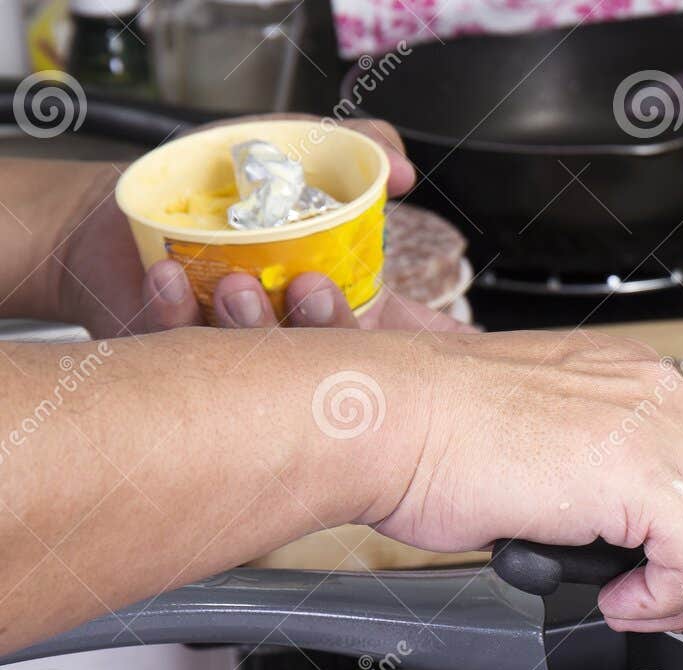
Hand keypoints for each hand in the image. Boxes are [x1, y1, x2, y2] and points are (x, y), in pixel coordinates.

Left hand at [53, 119, 470, 336]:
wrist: (126, 203)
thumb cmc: (216, 182)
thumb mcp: (294, 147)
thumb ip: (359, 149)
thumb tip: (400, 171)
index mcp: (337, 303)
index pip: (386, 342)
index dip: (407, 342)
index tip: (408, 319)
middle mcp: (292, 337)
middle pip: (330, 360)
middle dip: (324, 327)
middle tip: (308, 286)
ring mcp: (236, 353)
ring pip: (258, 363)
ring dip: (251, 325)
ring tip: (235, 283)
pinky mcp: (174, 357)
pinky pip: (179, 345)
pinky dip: (175, 311)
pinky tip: (170, 277)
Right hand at [370, 330, 682, 630]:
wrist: (380, 421)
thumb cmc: (435, 442)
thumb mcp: (554, 458)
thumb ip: (628, 492)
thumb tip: (668, 546)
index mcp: (645, 386)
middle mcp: (659, 396)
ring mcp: (651, 426)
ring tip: (635, 606)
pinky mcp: (632, 467)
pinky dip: (668, 598)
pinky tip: (620, 600)